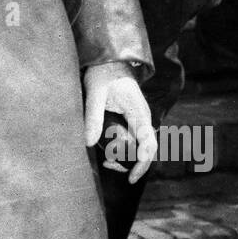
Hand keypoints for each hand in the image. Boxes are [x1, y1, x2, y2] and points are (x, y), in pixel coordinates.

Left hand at [83, 61, 156, 184]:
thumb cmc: (103, 73)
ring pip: (137, 147)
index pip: (148, 145)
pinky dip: (121, 149)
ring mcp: (138, 120)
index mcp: (139, 113)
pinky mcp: (130, 121)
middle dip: (131, 164)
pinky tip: (108, 152)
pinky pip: (131, 140)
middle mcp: (142, 119)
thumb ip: (93, 116)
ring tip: (106, 161)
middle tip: (109, 167)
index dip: (142, 164)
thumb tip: (89, 143)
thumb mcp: (95, 93)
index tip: (131, 177)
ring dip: (124, 158)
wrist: (107, 60)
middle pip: (144, 150)